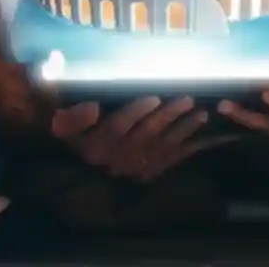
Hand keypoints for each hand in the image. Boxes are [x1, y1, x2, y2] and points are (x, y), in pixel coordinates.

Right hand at [52, 97, 239, 182]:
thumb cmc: (79, 136)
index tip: (153, 97)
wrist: (88, 165)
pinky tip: (204, 135)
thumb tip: (92, 107)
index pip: (118, 126)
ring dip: (183, 130)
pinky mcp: (152, 172)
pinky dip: (189, 148)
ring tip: (200, 114)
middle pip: (146, 134)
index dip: (136, 112)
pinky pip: (172, 159)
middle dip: (168, 116)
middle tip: (187, 99)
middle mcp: (119, 158)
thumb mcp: (64, 127)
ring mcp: (138, 167)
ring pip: (163, 146)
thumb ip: (72, 118)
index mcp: (97, 144)